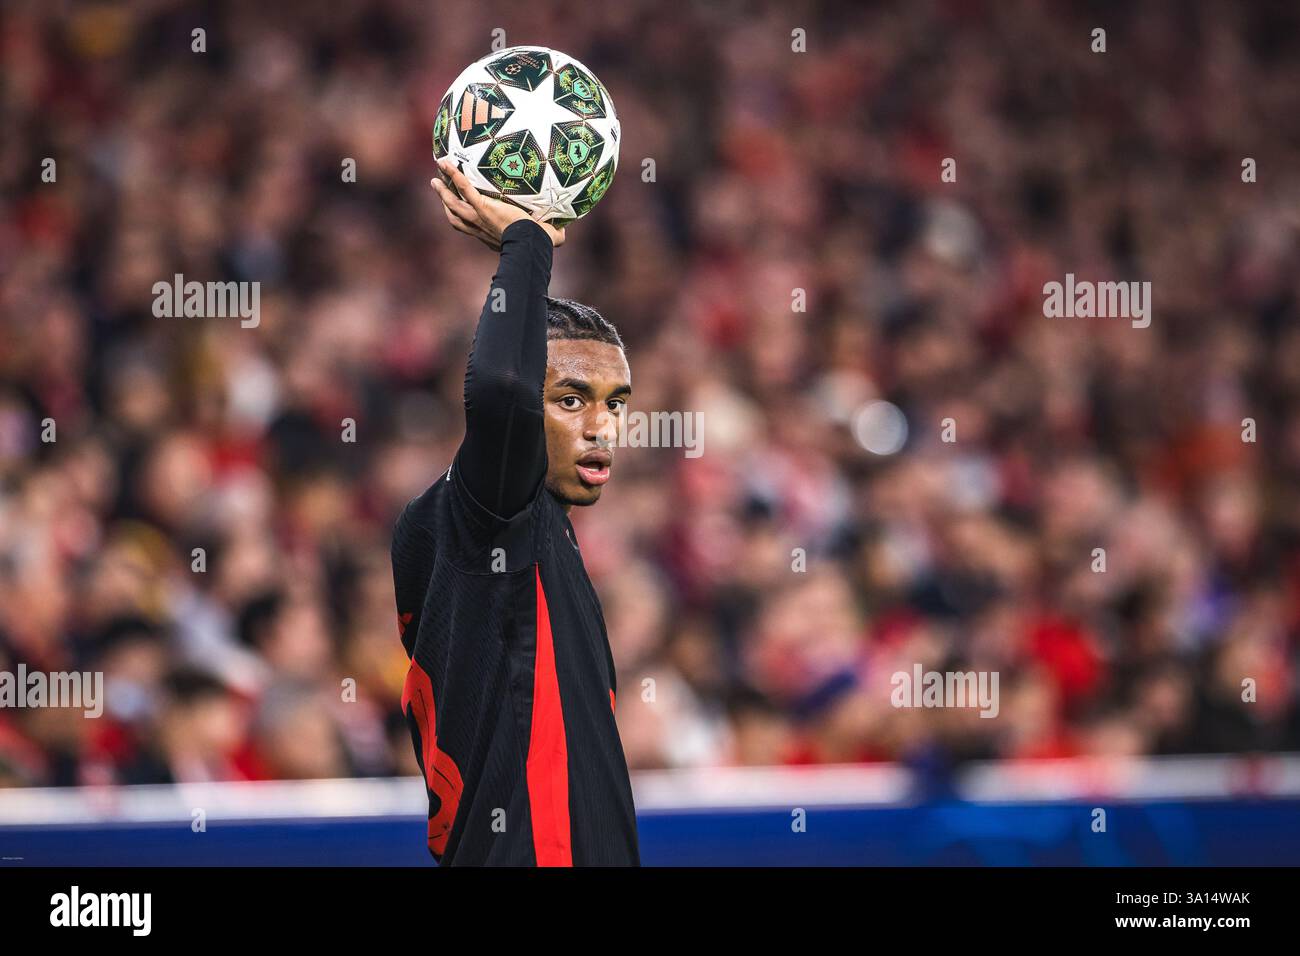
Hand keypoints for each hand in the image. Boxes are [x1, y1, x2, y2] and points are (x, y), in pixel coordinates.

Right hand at [431, 158, 565, 250]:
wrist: (529, 244)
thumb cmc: (538, 244)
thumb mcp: (545, 239)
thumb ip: (553, 235)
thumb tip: (564, 235)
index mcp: (492, 235)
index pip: (474, 228)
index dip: (467, 221)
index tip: (466, 213)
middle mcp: (480, 228)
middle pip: (456, 217)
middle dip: (447, 204)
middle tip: (440, 191)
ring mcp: (478, 217)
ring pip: (453, 204)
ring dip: (443, 192)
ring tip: (435, 179)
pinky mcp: (481, 205)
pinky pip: (463, 187)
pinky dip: (453, 174)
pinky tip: (445, 162)